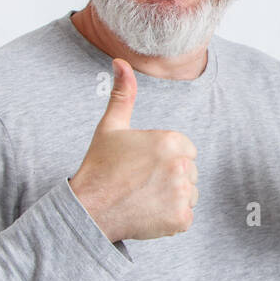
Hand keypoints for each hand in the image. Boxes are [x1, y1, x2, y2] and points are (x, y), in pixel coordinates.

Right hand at [68, 58, 198, 242]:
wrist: (89, 209)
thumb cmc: (100, 167)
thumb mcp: (111, 127)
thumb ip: (124, 93)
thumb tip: (121, 61)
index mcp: (171, 141)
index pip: (186, 150)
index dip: (165, 158)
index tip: (143, 165)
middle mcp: (181, 166)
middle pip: (190, 172)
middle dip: (171, 178)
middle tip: (141, 183)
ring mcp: (182, 194)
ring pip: (190, 194)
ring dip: (172, 198)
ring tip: (144, 197)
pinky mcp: (181, 219)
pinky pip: (186, 217)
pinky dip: (170, 219)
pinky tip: (148, 213)